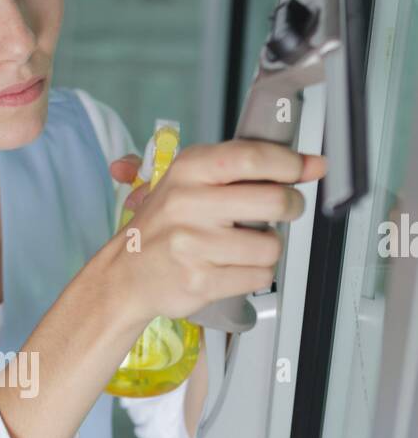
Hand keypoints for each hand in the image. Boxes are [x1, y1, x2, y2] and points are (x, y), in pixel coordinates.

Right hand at [108, 140, 325, 323]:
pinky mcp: (200, 280)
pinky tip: (235, 266)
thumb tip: (313, 165)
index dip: (291, 164)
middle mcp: (188, 203)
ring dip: (269, 247)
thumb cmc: (164, 226)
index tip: (308, 168)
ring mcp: (193, 244)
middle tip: (282, 209)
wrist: (125, 274)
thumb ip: (247, 169)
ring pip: (271, 245)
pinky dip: (256, 273)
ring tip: (246, 245)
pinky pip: (258, 276)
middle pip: (275, 201)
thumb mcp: (191, 182)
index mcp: (188, 170)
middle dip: (290, 206)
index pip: (253, 157)